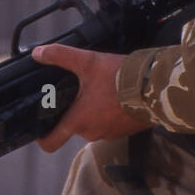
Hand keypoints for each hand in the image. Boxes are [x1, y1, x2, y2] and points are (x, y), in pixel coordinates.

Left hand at [30, 44, 150, 152]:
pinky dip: (111, 114)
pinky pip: (110, 125)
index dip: (43, 137)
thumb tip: (38, 52)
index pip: (51, 142)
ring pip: (93, 125)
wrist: (156, 86)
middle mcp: (92, 132)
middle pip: (74, 127)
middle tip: (81, 93)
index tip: (42, 127)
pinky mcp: (125, 131)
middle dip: (76, 112)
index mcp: (79, 120)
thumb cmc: (121, 77)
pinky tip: (117, 98)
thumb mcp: (88, 62)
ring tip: (102, 92)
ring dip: (94, 113)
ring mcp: (110, 134)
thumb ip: (61, 56)